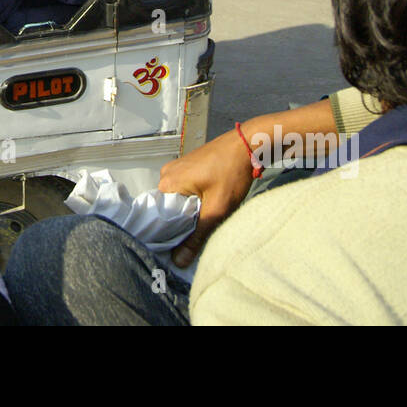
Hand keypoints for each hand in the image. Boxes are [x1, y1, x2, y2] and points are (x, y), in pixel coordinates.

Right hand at [158, 129, 256, 267]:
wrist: (248, 144)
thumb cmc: (232, 173)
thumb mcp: (216, 209)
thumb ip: (196, 236)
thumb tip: (178, 261)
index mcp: (168, 182)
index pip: (158, 216)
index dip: (167, 233)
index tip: (178, 247)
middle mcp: (167, 173)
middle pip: (168, 208)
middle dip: (181, 223)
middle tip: (196, 234)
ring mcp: (177, 167)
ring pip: (177, 200)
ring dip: (189, 212)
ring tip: (204, 219)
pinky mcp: (188, 166)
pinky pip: (184, 190)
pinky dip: (193, 200)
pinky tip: (207, 205)